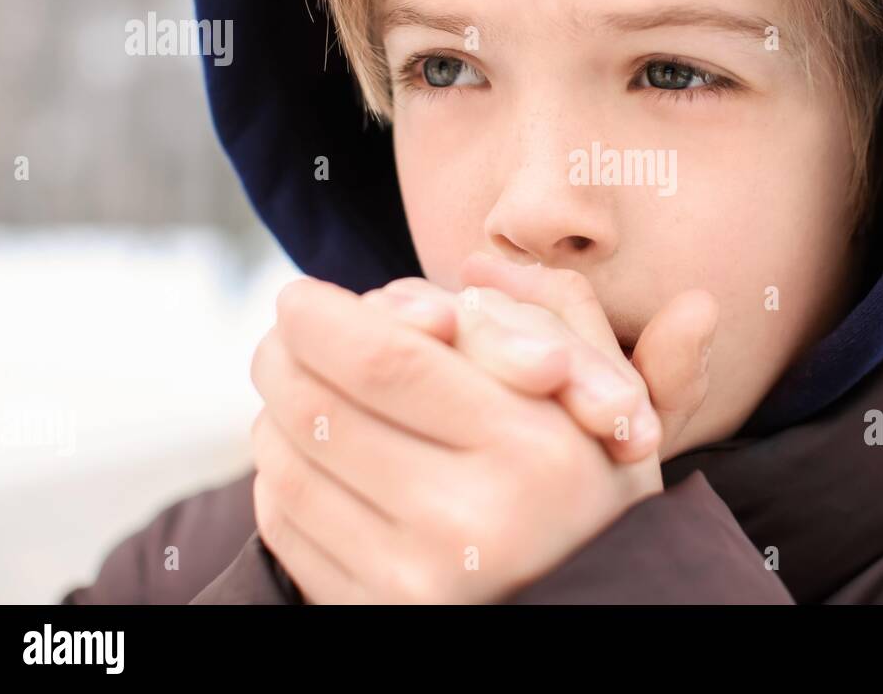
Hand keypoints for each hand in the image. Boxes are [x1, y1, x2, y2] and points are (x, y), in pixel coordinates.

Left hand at [248, 269, 712, 602]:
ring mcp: (414, 581)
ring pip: (286, 465)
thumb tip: (472, 267)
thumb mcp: (605, 388)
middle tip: (289, 335)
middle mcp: (469, 522)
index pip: (386, 360)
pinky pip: (284, 528)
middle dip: (283, 353)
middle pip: (318, 408)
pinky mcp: (373, 614)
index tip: (299, 296)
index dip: (321, 317)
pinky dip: (281, 476)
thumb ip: (550, 311)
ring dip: (278, 409)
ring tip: (306, 391)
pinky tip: (319, 457)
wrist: (598, 598)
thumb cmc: (595, 481)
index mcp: (533, 450)